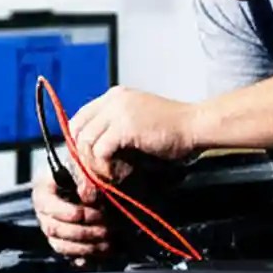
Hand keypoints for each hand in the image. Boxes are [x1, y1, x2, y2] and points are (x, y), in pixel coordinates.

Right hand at [32, 172, 108, 258]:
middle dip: (81, 232)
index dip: (64, 212)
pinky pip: (72, 257)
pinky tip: (102, 252)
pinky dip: (87, 257)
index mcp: (44, 190)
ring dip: (86, 247)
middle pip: (53, 228)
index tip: (81, 214)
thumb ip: (86, 179)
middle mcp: (45, 213)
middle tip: (105, 229)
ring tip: (109, 243)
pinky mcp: (66, 244)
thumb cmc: (89, 173)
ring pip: (61, 246)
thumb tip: (88, 196)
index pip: (45, 204)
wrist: (96, 184)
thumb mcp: (86, 170)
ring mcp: (54, 230)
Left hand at [69, 86, 201, 183]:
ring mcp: (118, 111)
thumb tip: (93, 153)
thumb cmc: (171, 128)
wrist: (194, 125)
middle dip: (81, 155)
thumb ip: (115, 129)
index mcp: (114, 97)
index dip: (78, 141)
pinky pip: (100, 150)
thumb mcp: (136, 121)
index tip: (86, 160)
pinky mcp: (125, 126)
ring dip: (93, 164)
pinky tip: (117, 173)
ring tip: (107, 175)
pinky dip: (104, 166)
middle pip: (77, 129)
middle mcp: (112, 100)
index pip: (79, 117)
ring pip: (85, 141)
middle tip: (92, 174)